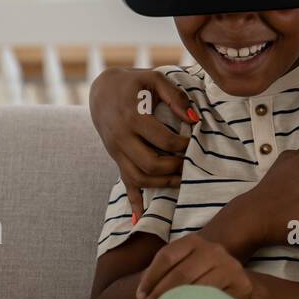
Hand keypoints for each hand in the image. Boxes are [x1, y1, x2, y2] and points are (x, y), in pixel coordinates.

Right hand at [89, 67, 193, 219]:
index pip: (165, 141)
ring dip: (162, 184)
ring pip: (138, 178)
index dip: (185, 146)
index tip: (196, 142)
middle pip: (151, 165)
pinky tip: (140, 219)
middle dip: (175, 169)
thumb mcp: (155, 79)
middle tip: (192, 164)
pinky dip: (132, 202)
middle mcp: (121, 138)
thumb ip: (175, 97)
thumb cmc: (134, 83)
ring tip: (181, 179)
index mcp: (132, 118)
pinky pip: (123, 183)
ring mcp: (116, 151)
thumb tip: (194, 120)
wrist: (102, 89)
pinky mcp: (116, 158)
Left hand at [135, 234, 253, 298]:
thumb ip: (162, 275)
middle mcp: (213, 250)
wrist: (237, 281)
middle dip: (159, 296)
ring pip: (197, 288)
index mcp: (194, 241)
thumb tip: (142, 298)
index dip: (150, 278)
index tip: (140, 298)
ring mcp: (229, 266)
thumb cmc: (200, 276)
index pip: (166, 256)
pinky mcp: (241, 285)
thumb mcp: (182, 266)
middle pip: (180, 273)